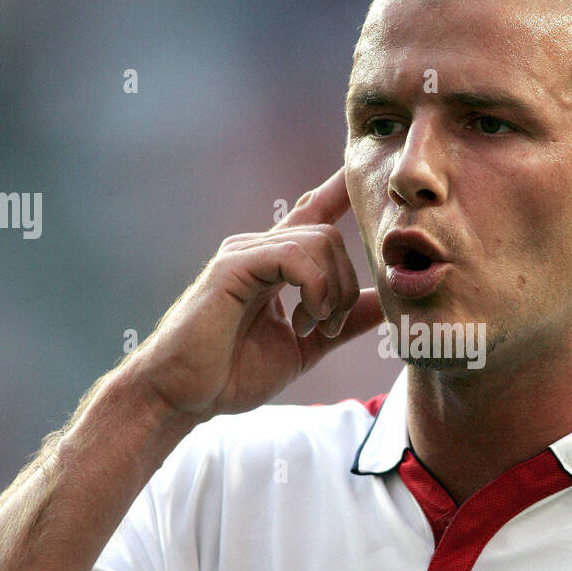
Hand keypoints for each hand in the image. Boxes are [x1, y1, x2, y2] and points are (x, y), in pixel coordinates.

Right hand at [130, 167, 381, 417]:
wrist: (184, 396)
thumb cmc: (233, 373)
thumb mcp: (305, 346)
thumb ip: (344, 321)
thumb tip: (386, 304)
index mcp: (273, 264)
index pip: (312, 216)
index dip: (337, 193)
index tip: (361, 175)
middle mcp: (259, 250)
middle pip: (329, 235)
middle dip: (347, 285)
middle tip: (330, 327)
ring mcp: (244, 253)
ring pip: (318, 241)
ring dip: (332, 292)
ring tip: (314, 327)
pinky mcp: (233, 266)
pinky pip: (293, 255)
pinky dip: (315, 288)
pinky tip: (307, 319)